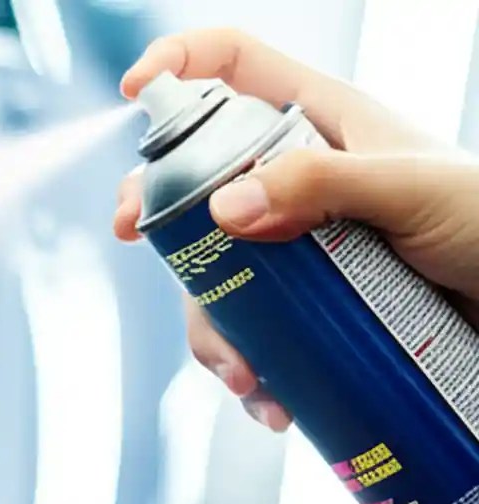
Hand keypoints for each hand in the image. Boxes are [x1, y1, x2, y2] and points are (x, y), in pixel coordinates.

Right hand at [112, 28, 478, 431]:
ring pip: (212, 270)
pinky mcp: (303, 305)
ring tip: (244, 374)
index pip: (233, 66)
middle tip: (135, 234)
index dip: (178, 63)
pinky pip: (248, 330)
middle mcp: (296, 180)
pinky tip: (269, 398)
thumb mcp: (413, 191)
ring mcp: (294, 246)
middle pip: (195, 176)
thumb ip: (321, 185)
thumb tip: (222, 209)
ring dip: (210, 326)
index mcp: (320, 123)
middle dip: (156, 207)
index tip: (131, 92)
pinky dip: (246, 368)